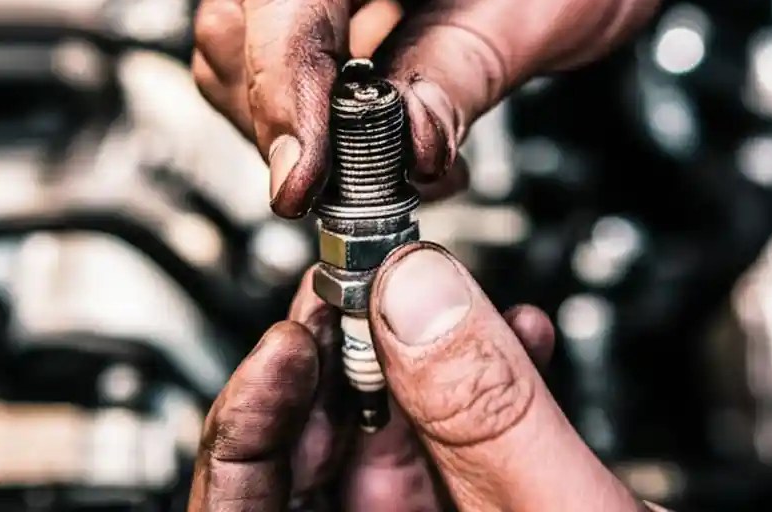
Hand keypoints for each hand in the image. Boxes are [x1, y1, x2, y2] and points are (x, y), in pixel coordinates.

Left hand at [187, 243, 653, 510]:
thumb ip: (489, 419)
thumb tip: (415, 298)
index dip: (257, 418)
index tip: (298, 332)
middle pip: (318, 478)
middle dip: (352, 372)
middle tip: (378, 293)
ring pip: (392, 465)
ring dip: (424, 374)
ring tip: (453, 307)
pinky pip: (458, 477)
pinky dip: (482, 409)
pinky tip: (515, 353)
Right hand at [192, 0, 678, 216]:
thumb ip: (466, 73)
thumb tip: (403, 151)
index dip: (284, 87)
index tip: (301, 177)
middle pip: (241, 15)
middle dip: (283, 119)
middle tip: (357, 190)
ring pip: (239, 39)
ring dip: (291, 122)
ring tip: (384, 166)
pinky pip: (272, 44)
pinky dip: (308, 107)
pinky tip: (372, 136)